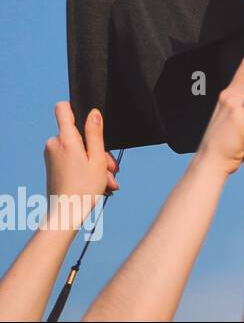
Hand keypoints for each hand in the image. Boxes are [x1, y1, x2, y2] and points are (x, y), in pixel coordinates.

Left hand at [44, 102, 118, 227]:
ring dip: (97, 163)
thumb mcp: (97, 158)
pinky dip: (88, 169)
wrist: (66, 214)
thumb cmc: (83, 189)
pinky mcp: (53, 165)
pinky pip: (74, 159)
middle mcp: (54, 144)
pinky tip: (101, 183)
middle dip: (99, 150)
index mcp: (65, 139)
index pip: (63, 109)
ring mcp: (52, 155)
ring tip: (108, 181)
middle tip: (111, 169)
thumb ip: (95, 133)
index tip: (89, 120)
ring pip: (80, 150)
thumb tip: (93, 113)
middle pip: (80, 135)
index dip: (77, 108)